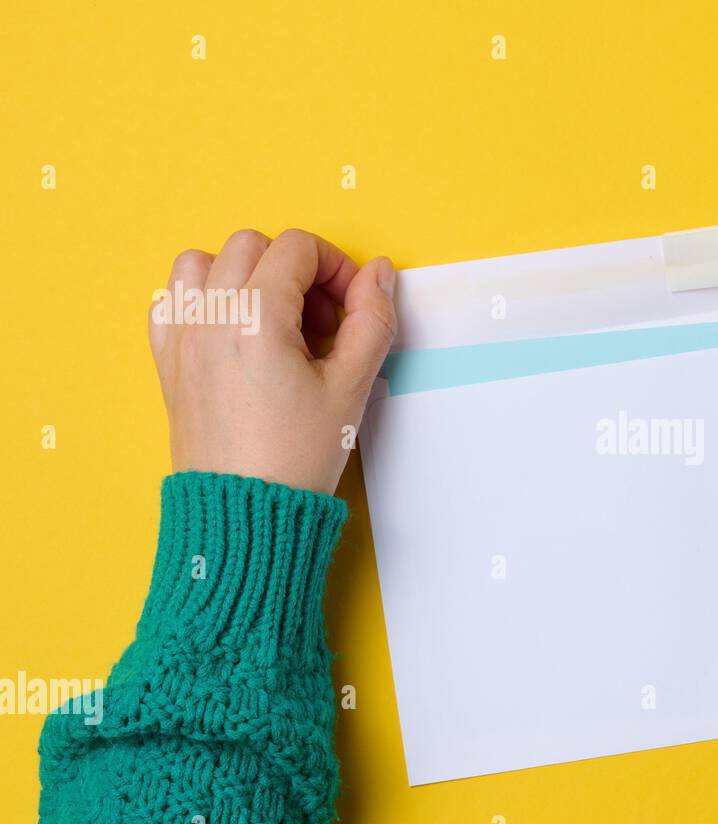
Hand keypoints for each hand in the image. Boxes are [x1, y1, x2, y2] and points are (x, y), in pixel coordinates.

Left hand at [148, 229, 396, 494]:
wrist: (247, 513)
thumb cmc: (296, 457)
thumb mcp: (351, 387)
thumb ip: (372, 320)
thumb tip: (378, 275)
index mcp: (255, 316)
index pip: (296, 247)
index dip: (335, 266)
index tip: (351, 305)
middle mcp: (209, 316)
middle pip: (252, 245)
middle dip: (295, 269)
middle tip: (322, 320)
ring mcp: (182, 337)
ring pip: (201, 262)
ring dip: (242, 273)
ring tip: (275, 317)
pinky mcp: (168, 362)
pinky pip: (172, 301)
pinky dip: (202, 299)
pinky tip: (235, 332)